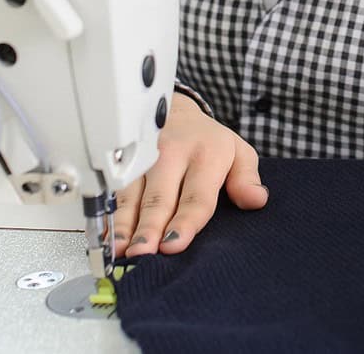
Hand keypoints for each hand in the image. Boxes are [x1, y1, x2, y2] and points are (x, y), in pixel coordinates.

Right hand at [114, 92, 268, 256]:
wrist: (176, 111)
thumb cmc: (209, 142)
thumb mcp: (238, 152)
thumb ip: (246, 178)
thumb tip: (257, 200)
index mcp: (206, 155)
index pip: (196, 195)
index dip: (185, 222)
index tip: (174, 244)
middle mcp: (173, 154)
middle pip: (159, 198)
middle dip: (149, 227)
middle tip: (143, 252)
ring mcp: (145, 158)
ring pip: (133, 196)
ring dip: (125, 225)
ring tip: (120, 249)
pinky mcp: (125, 162)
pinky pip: (116, 193)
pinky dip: (110, 216)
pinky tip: (106, 236)